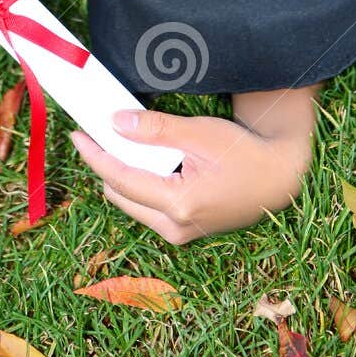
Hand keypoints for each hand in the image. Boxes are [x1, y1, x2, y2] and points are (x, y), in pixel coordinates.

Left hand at [70, 108, 311, 244]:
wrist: (278, 178)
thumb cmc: (244, 153)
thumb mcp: (200, 134)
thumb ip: (156, 130)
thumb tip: (116, 123)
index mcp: (179, 205)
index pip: (121, 179)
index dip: (95, 155)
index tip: (77, 135)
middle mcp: (175, 227)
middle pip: (121, 194)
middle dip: (105, 163)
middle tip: (94, 133)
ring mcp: (180, 233)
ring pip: (132, 202)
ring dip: (122, 174)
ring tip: (119, 141)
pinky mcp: (184, 230)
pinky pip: (148, 206)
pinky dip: (139, 183)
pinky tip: (144, 159)